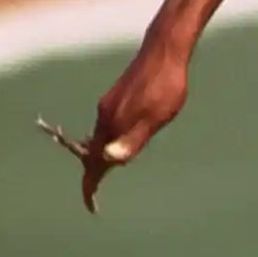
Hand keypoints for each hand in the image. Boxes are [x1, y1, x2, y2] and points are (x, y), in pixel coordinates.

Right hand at [38, 44, 188, 212]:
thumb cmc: (166, 86)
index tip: (92, 205)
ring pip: (100, 137)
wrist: (165, 51)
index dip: (91, 186)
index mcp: (112, 124)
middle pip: (92, 152)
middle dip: (93, 173)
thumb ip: (133, 139)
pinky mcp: (116, 97)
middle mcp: (105, 115)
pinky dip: (108, 140)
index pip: (93, 162)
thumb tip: (110, 160)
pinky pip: (107, 126)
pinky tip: (121, 141)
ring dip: (101, 156)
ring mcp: (109, 105)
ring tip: (108, 171)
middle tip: (95, 196)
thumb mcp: (156, 117)